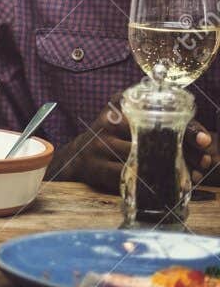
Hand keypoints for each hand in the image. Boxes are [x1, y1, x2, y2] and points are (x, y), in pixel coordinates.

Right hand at [63, 98, 214, 192]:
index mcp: (121, 102)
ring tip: (193, 175)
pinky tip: (169, 184)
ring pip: (143, 157)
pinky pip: (130, 174)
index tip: (205, 141)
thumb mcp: (133, 121)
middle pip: (154, 136)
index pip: (160, 112)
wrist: (81, 156)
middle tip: (204, 161)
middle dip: (184, 151)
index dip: (186, 127)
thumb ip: (161, 122)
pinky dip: (153, 181)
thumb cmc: (117, 137)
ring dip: (172, 168)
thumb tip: (203, 140)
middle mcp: (109, 120)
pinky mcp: (97, 166)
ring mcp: (100, 143)